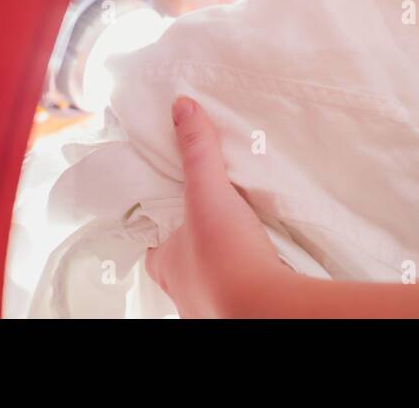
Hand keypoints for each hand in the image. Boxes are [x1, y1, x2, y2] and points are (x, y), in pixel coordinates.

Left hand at [144, 96, 292, 316]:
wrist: (267, 308)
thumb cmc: (226, 256)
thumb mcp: (209, 192)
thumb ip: (198, 150)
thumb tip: (181, 106)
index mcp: (164, 263)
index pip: (152, 239)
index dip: (162, 222)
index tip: (176, 205)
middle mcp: (180, 289)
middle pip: (181, 258)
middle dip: (194, 240)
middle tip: (212, 218)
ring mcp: (208, 306)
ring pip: (208, 278)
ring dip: (221, 261)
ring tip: (240, 237)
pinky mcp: (236, 312)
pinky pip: (235, 292)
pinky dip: (244, 278)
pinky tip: (258, 264)